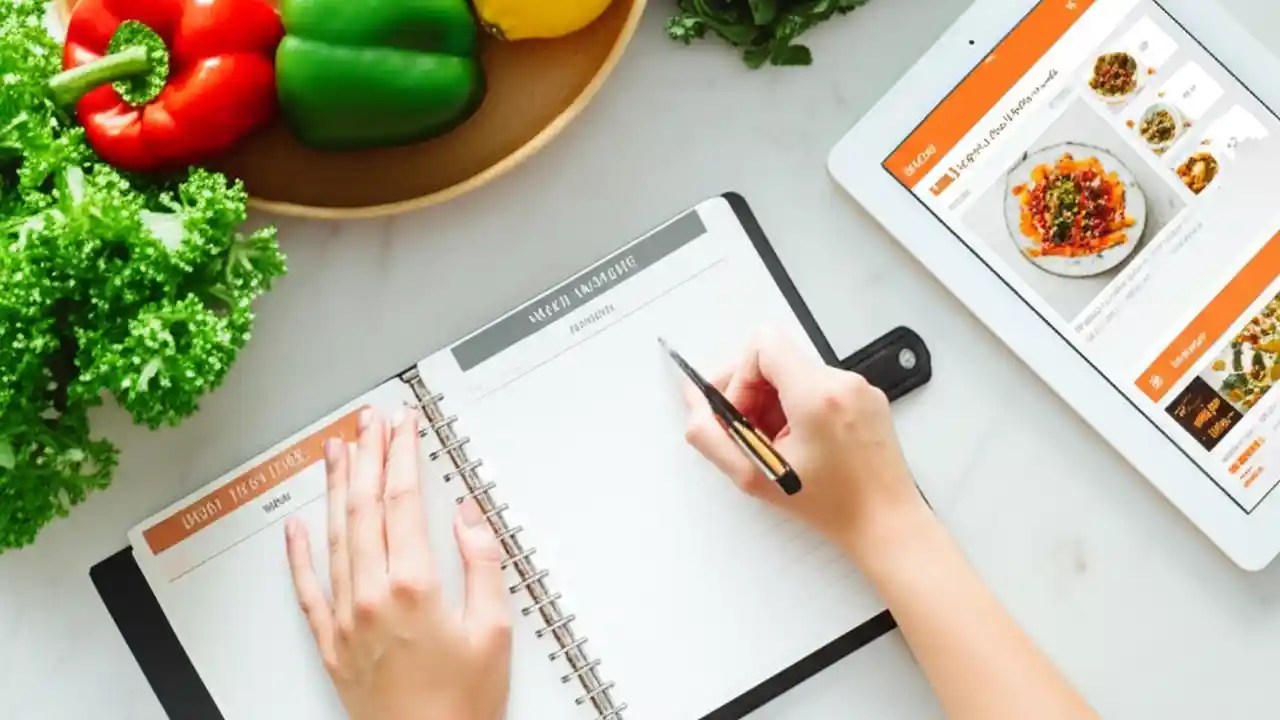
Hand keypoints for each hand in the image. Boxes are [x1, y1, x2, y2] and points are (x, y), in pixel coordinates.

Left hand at [285, 407, 511, 719]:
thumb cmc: (462, 706)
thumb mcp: (493, 632)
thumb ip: (482, 567)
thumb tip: (469, 518)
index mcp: (412, 588)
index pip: (403, 503)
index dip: (402, 456)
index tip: (404, 426)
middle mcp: (371, 597)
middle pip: (366, 509)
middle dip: (370, 458)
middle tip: (371, 422)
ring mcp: (346, 619)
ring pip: (334, 537)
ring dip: (336, 489)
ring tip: (337, 452)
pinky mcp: (332, 643)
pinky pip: (307, 589)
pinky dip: (299, 554)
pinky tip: (296, 527)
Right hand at [682, 329, 927, 560]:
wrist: (885, 523)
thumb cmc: (830, 506)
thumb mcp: (755, 477)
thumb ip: (711, 437)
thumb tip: (693, 404)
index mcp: (816, 394)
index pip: (763, 344)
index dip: (739, 376)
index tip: (740, 413)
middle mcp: (842, 381)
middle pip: (777, 359)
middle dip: (753, 392)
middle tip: (749, 433)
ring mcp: (860, 388)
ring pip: (797, 374)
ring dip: (775, 404)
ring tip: (778, 446)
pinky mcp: (868, 399)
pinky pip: (820, 387)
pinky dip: (801, 409)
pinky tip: (802, 445)